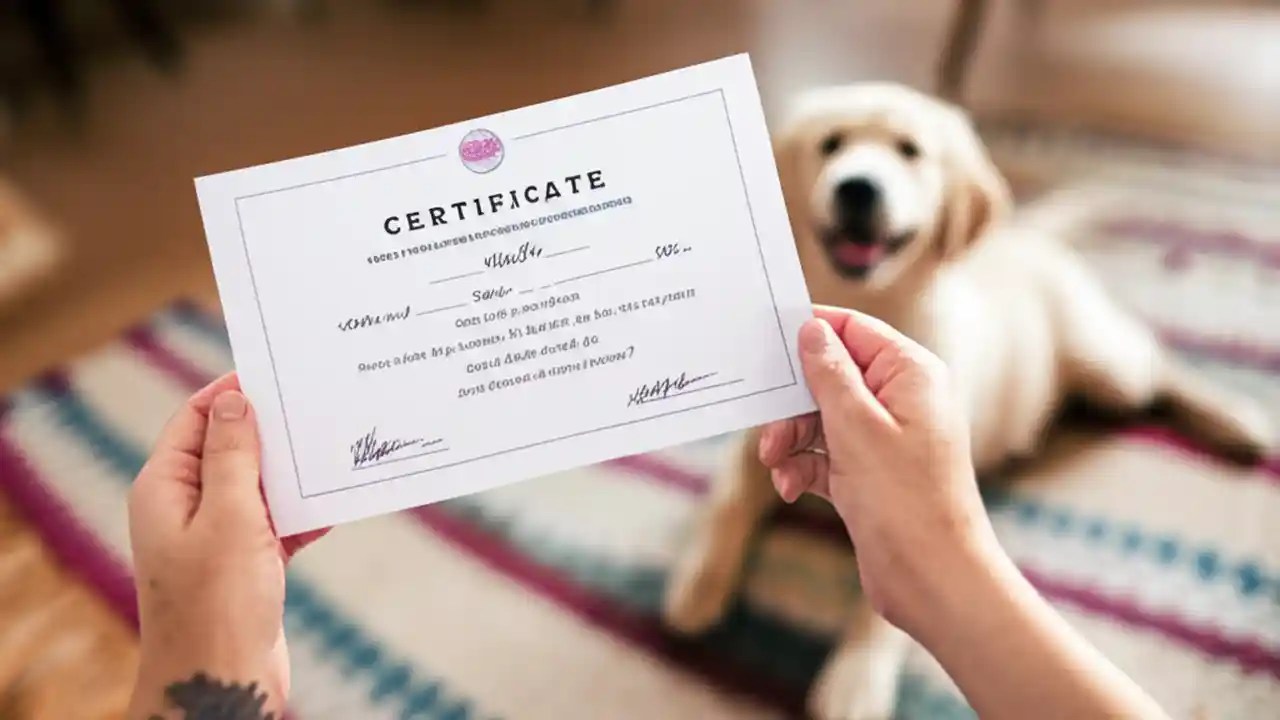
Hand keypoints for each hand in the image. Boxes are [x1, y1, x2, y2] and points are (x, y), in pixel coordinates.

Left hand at [127, 373, 327, 719]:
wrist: (220, 681)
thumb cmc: (216, 602)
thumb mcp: (229, 517)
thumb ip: (234, 456)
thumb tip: (235, 400)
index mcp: (166, 487)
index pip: (197, 418)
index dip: (233, 391)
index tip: (277, 370)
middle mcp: (188, 506)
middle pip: (233, 447)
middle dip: (273, 429)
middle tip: (319, 404)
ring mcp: (218, 536)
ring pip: (262, 485)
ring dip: (296, 471)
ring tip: (337, 446)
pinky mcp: (247, 562)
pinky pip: (281, 522)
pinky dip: (307, 512)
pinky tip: (340, 502)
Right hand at [758, 306, 994, 633]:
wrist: (933, 578)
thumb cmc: (905, 499)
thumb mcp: (855, 425)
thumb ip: (829, 372)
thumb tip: (812, 329)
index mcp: (911, 374)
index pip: (854, 331)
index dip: (811, 332)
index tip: (767, 340)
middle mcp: (902, 401)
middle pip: (831, 378)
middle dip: (793, 404)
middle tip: (768, 429)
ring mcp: (887, 439)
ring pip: (822, 420)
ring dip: (792, 440)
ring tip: (775, 465)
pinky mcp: (871, 474)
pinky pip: (826, 455)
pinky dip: (804, 467)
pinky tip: (791, 488)